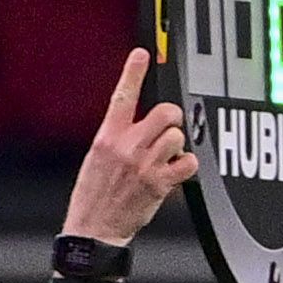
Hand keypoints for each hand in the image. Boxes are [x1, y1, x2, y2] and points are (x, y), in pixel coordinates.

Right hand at [64, 49, 192, 245]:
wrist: (93, 227)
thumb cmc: (95, 193)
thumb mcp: (97, 157)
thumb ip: (119, 136)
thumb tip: (140, 123)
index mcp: (107, 136)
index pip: (122, 96)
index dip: (133, 72)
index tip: (143, 54)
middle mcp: (126, 146)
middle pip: (166, 113)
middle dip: (172, 118)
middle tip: (167, 129)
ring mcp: (145, 164)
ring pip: (178, 137)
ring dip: (178, 145)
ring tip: (166, 156)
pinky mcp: (159, 183)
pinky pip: (188, 163)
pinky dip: (187, 166)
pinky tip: (175, 171)